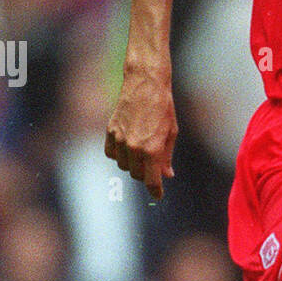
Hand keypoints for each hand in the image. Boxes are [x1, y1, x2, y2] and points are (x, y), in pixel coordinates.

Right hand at [105, 65, 176, 200]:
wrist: (146, 85)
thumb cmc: (163, 108)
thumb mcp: (171, 134)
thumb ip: (167, 157)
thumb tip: (167, 174)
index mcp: (151, 150)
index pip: (151, 181)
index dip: (155, 190)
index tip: (157, 195)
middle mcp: (134, 148)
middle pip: (137, 175)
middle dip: (145, 175)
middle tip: (153, 166)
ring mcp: (120, 140)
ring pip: (123, 166)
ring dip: (132, 164)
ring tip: (141, 151)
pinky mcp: (110, 131)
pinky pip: (111, 153)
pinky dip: (119, 154)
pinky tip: (127, 146)